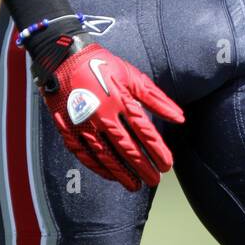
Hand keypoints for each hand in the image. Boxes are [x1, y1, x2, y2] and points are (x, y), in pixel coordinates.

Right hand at [38, 42, 184, 190]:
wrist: (63, 58)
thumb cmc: (103, 66)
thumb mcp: (132, 76)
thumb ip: (156, 99)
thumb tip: (180, 118)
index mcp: (120, 100)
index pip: (144, 132)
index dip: (157, 151)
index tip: (167, 165)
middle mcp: (102, 115)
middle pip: (126, 148)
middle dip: (142, 167)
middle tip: (154, 180)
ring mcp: (83, 124)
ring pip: (106, 156)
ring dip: (122, 173)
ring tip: (135, 185)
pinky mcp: (68, 129)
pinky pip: (84, 154)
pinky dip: (99, 167)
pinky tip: (110, 175)